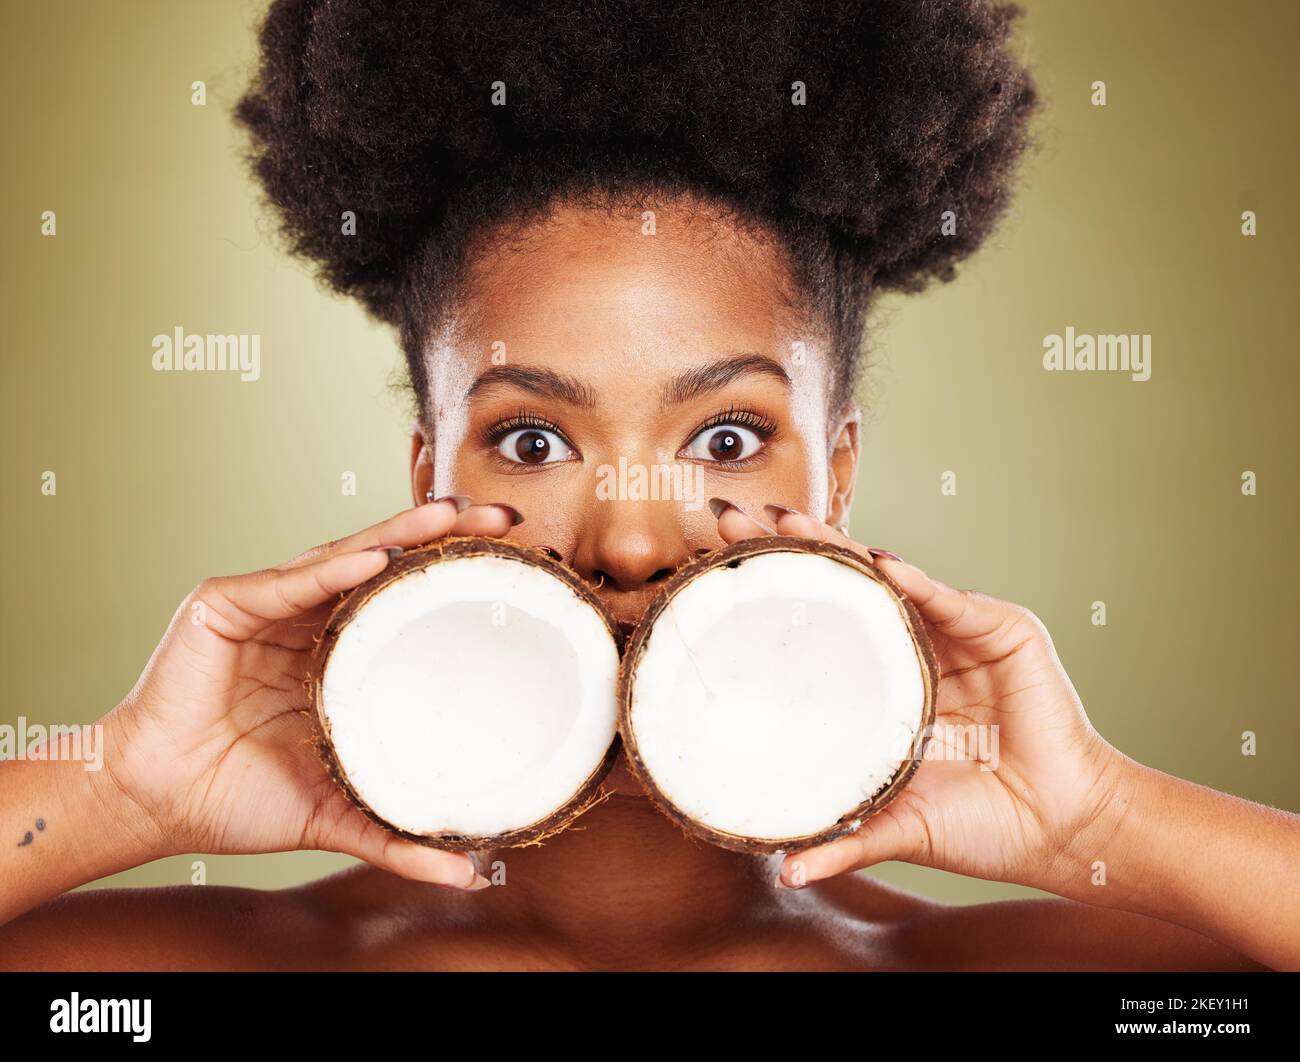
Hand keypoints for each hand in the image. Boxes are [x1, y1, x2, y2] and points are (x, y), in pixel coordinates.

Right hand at [95, 499, 521, 888]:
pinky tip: (375, 559)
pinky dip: (331, 570)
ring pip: (345, 556)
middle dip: (446, 537)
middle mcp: (311, 617)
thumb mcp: (340, 812)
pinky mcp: (225, 605)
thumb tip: (471, 873)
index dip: (459, 578)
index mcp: (340, 652)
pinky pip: (287, 584)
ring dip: (399, 534)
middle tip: (506, 519)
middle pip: (388, 564)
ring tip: (452, 517)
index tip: (522, 564)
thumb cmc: (242, 799)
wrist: (159, 804)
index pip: (409, 600)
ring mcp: (269, 604)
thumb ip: (399, 836)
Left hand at [710, 498, 1128, 893]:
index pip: (819, 628)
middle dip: (787, 552)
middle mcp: (916, 649)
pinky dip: (916, 584)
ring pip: (889, 581)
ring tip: (788, 524)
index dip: (773, 599)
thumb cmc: (984, 825)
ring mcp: (958, 635)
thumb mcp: (897, 824)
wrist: (1062, 829)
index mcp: (886, 685)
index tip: (715, 573)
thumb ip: (843, 838)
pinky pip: (950, 602)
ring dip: (838, 548)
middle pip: (843, 590)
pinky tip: (877, 565)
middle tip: (731, 522)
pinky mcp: (1002, 630)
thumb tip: (783, 869)